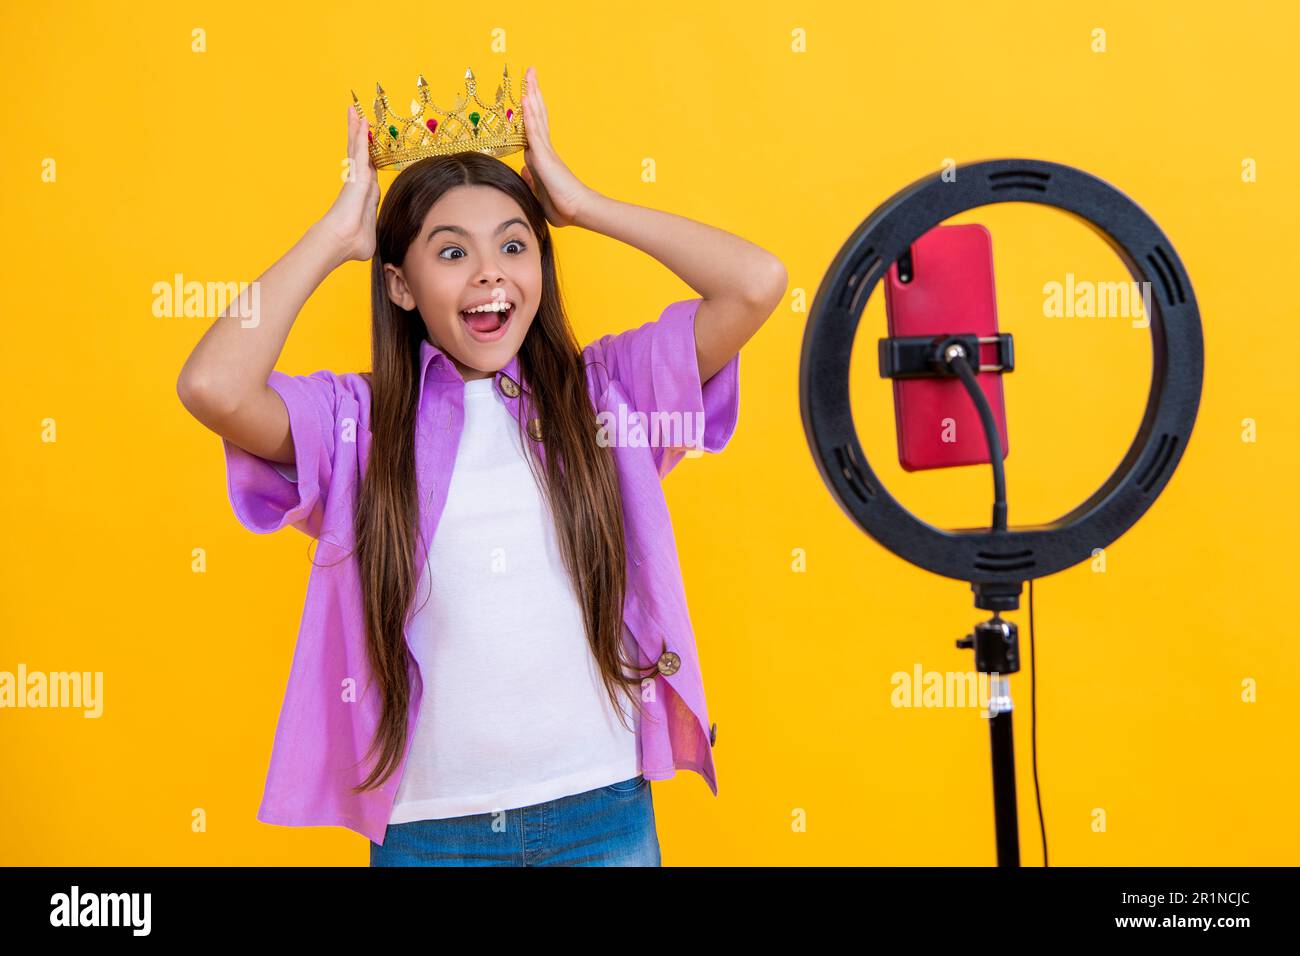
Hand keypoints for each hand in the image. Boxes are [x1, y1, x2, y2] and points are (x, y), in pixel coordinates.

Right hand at [320, 105, 379, 261]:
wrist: (341, 240)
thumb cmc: (353, 243)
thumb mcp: (369, 235)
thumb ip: (372, 229)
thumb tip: (369, 238)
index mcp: (363, 196)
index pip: (367, 171)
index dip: (367, 158)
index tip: (368, 147)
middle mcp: (358, 183)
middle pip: (360, 155)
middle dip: (359, 137)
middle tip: (357, 119)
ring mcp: (356, 178)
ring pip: (357, 148)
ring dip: (357, 130)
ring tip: (355, 111)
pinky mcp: (356, 175)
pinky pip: (360, 150)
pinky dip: (361, 135)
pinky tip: (362, 120)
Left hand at [520, 66, 595, 227]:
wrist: (578, 210)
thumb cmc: (563, 207)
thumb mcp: (541, 193)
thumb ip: (533, 181)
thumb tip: (525, 171)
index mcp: (542, 157)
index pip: (534, 127)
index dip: (531, 109)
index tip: (526, 93)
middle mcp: (543, 149)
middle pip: (537, 114)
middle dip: (533, 92)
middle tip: (530, 73)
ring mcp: (544, 150)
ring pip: (536, 116)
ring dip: (531, 94)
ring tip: (529, 74)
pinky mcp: (543, 156)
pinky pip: (533, 131)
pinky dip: (528, 114)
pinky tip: (525, 98)